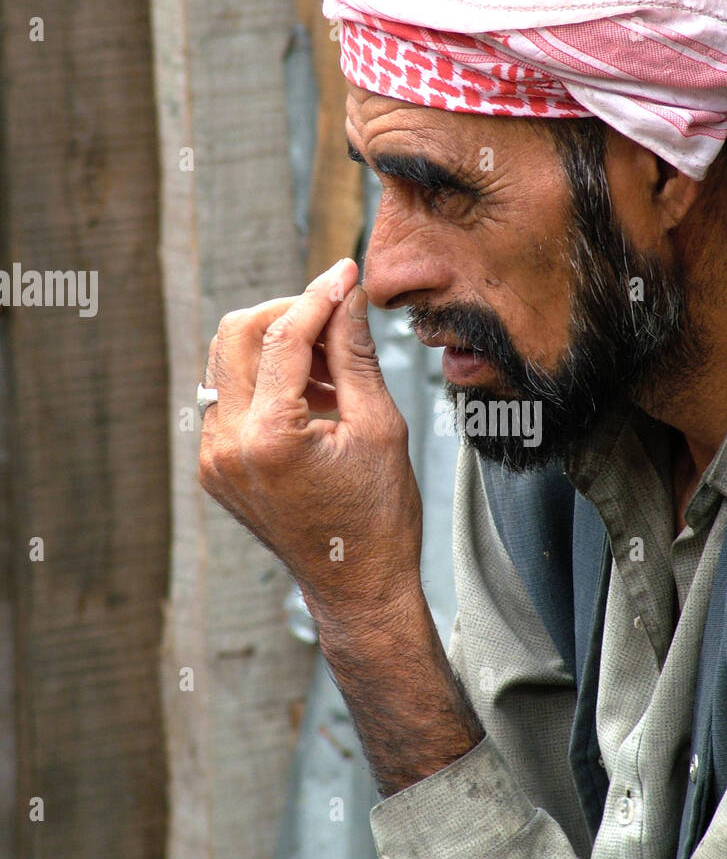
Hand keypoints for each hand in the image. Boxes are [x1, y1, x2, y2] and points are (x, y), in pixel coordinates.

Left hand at [198, 257, 423, 634]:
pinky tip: (310, 399)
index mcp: (269, 437)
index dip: (319, 295)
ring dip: (275, 347)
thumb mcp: (380, 426)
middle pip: (237, 335)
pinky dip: (265, 383)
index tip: (345, 273)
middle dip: (287, 313)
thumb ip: (355, 354)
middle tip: (336, 319)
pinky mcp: (214, 467)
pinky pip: (229, 399)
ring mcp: (213, 459)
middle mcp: (227, 446)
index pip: (285, 335)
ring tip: (329, 370)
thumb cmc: (378, 517)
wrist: (356, 585)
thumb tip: (347, 296)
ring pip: (227, 363)